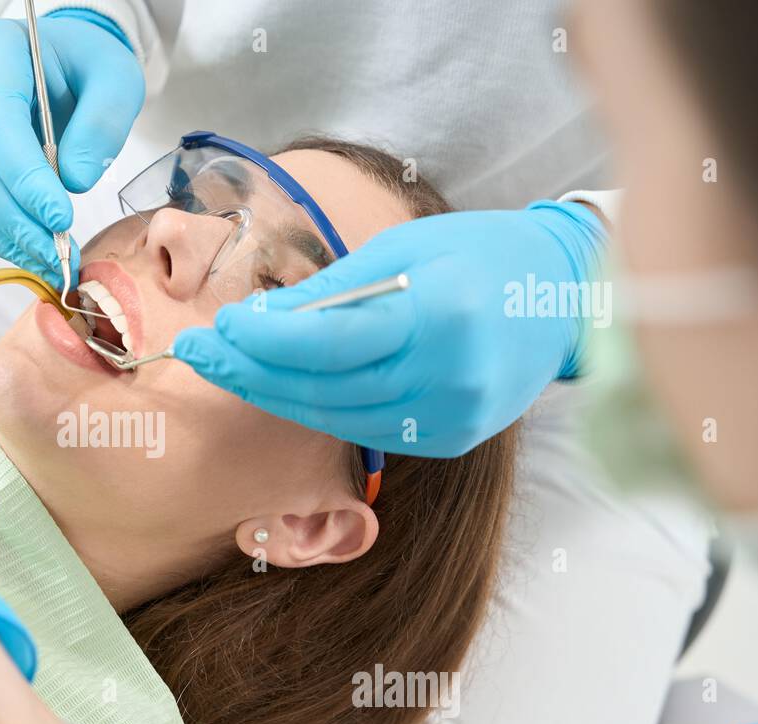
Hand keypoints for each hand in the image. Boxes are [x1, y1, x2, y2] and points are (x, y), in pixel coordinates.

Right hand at [0, 13, 143, 285]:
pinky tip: (23, 249)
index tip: (61, 218)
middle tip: (57, 254)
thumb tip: (74, 181)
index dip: (25, 177)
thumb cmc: (83, 68)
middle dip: (15, 218)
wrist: (53, 65)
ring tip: (46, 260)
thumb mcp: (115, 81)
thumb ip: (103, 124)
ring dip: (2, 235)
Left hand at [173, 202, 606, 456]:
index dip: (263, 339)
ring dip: (272, 392)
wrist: (563, 296)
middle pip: (323, 388)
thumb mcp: (403, 249)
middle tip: (195, 352)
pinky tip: (278, 384)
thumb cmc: (478, 254)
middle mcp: (448, 380)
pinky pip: (363, 427)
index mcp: (442, 317)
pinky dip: (316, 406)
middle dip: (249, 371)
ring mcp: (451, 420)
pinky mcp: (448, 440)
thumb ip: (330, 292)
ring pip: (335, 416)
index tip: (217, 326)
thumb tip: (257, 321)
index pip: (328, 342)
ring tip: (225, 365)